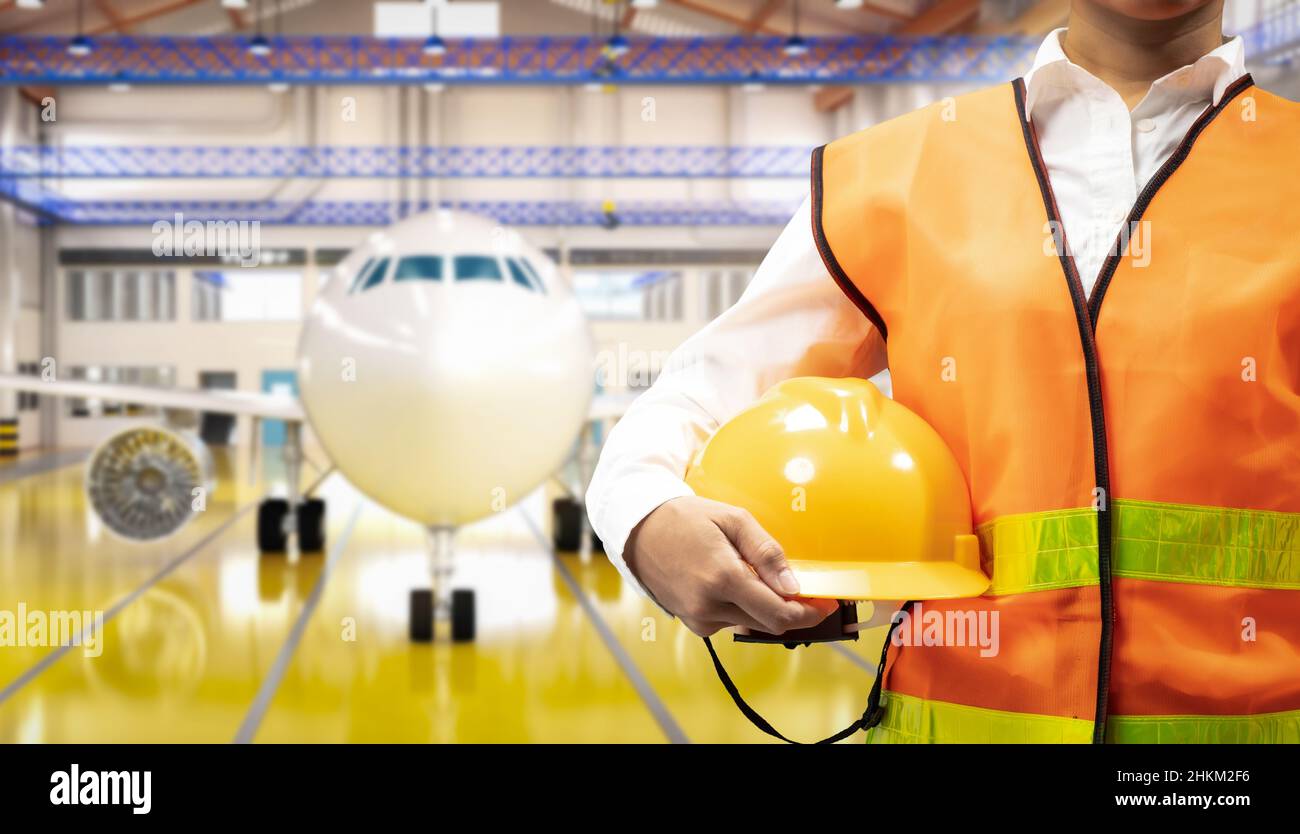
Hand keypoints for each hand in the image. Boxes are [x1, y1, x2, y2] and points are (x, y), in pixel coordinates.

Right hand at [624, 496, 838, 636]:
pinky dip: (742, 608)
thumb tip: (793, 587)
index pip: (779, 613)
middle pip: (769, 624)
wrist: (640, 530)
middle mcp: (709, 605)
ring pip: (752, 624)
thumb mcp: (733, 520)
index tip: (826, 604)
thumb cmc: (687, 518)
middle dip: (792, 610)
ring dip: (765, 607)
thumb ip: (767, 554)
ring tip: (756, 575)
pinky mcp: (693, 623)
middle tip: (806, 592)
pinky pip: (731, 622)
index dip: (809, 613)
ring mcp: (699, 618)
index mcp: (723, 578)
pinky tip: (733, 583)